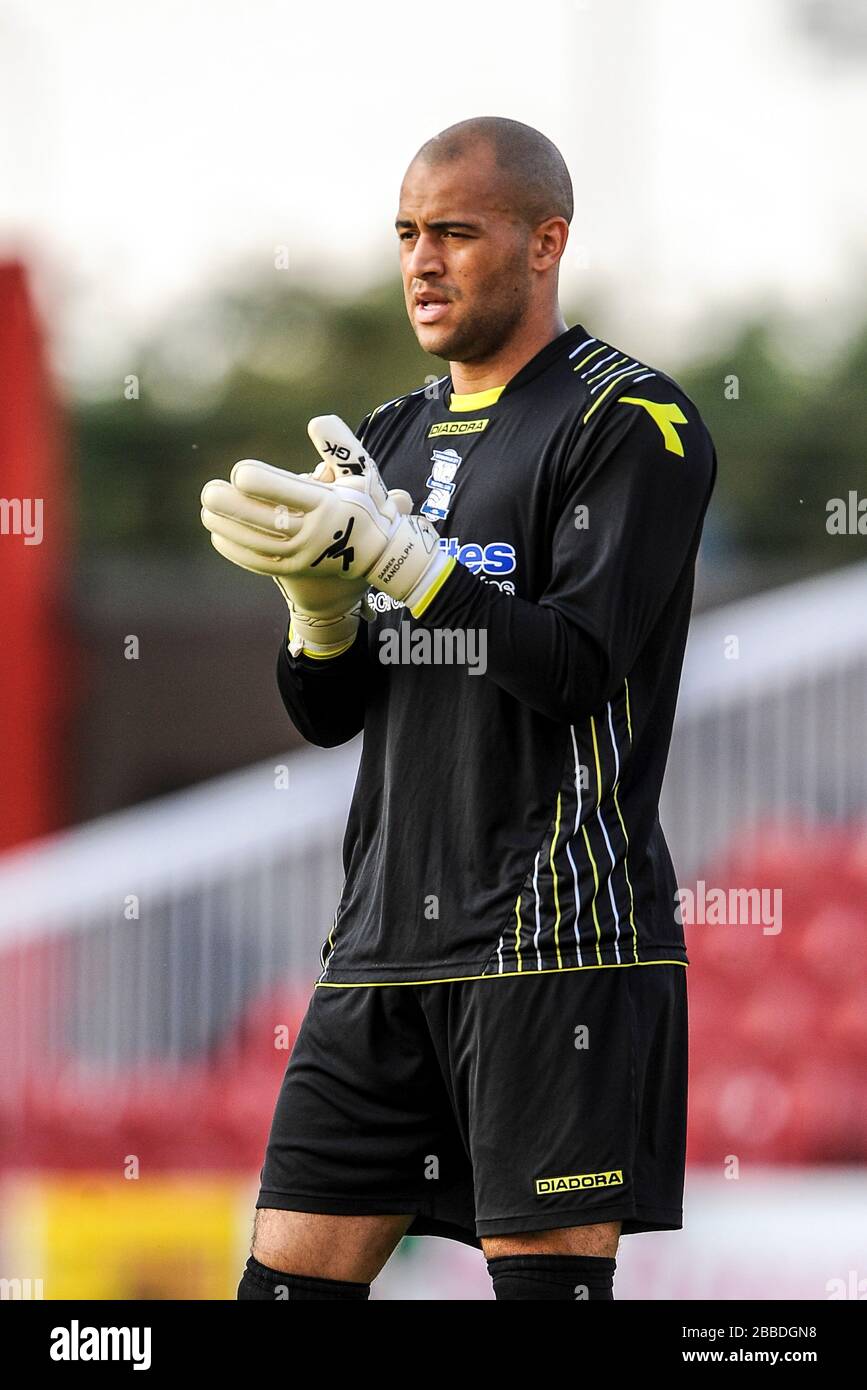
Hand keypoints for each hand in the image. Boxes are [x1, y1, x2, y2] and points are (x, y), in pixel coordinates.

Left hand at [226, 416, 449, 609]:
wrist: (379, 555)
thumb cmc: (366, 505)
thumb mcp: (363, 472)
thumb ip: (340, 445)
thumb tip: (316, 421)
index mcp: (332, 505)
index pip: (294, 494)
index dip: (265, 484)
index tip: (238, 472)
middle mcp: (317, 533)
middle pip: (270, 521)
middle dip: (235, 508)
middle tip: (209, 491)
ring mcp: (305, 555)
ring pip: (260, 544)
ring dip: (229, 528)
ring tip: (206, 509)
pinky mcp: (296, 569)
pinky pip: (261, 563)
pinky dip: (237, 550)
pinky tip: (218, 534)